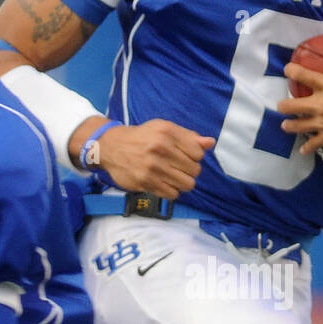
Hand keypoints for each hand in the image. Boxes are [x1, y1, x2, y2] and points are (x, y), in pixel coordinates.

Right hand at [93, 119, 216, 198]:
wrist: (111, 147)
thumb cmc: (142, 137)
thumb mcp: (164, 129)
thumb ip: (189, 136)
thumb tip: (211, 143)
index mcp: (167, 133)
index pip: (198, 153)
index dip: (194, 156)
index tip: (184, 155)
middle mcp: (160, 149)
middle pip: (195, 170)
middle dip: (189, 170)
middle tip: (177, 166)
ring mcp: (152, 167)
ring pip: (187, 185)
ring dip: (182, 182)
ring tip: (172, 176)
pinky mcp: (145, 182)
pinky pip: (172, 194)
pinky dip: (171, 190)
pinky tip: (163, 182)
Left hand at [278, 35, 322, 159]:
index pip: (301, 74)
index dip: (291, 70)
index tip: (288, 70)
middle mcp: (322, 105)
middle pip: (287, 105)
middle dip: (283, 105)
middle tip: (286, 105)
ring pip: (292, 126)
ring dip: (290, 125)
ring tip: (289, 124)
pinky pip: (309, 145)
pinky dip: (306, 146)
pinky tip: (304, 147)